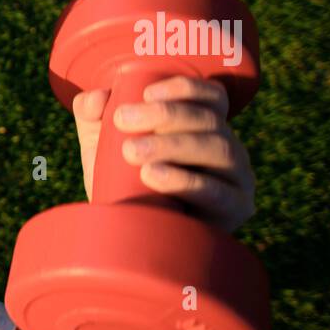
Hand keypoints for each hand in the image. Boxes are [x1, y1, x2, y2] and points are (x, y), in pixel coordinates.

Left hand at [72, 75, 256, 232]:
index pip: (212, 97)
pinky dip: (186, 181)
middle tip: (122, 120)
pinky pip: (219, 193)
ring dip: (173, 145)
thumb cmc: (122, 186)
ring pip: (218, 150)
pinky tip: (153, 175)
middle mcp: (227, 149)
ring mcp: (237, 179)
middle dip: (166, 115)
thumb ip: (92, 116)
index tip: (146, 94)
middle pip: (209, 120)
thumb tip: (95, 99)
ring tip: (131, 151)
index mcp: (204, 128)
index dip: (185, 88)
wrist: (132, 240)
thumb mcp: (102, 147)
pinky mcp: (236, 211)